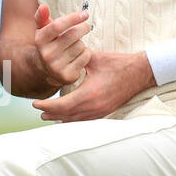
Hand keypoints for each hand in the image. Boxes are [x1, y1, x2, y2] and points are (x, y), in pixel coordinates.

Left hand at [32, 51, 154, 122]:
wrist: (140, 73)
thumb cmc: (118, 63)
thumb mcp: (94, 59)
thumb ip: (76, 59)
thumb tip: (60, 56)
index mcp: (90, 94)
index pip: (62, 105)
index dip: (46, 105)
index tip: (35, 103)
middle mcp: (94, 106)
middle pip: (66, 115)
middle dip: (51, 113)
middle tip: (39, 111)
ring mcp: (101, 111)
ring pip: (75, 120)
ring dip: (61, 118)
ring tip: (48, 116)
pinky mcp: (105, 112)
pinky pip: (85, 120)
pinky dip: (73, 119)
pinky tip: (67, 117)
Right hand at [33, 4, 90, 87]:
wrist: (45, 71)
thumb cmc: (48, 45)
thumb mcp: (42, 31)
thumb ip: (42, 17)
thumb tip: (43, 7)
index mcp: (40, 40)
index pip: (58, 25)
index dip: (73, 18)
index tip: (85, 14)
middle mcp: (47, 54)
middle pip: (72, 35)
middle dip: (83, 28)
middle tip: (86, 26)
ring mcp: (57, 66)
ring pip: (80, 46)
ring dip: (82, 43)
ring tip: (76, 45)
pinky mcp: (68, 76)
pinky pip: (85, 57)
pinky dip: (86, 53)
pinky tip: (78, 55)